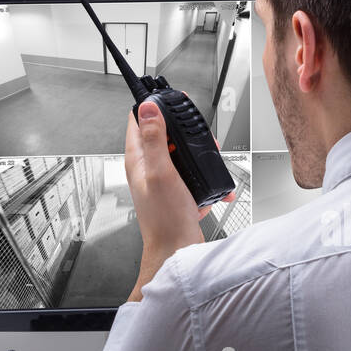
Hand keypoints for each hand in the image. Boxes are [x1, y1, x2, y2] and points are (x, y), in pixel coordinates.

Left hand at [124, 100, 233, 301]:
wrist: (178, 253)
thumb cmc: (165, 219)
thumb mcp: (161, 172)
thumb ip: (154, 138)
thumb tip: (148, 107)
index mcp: (137, 160)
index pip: (138, 121)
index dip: (152, 106)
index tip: (167, 97)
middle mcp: (148, 168)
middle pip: (164, 135)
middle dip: (184, 131)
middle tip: (198, 133)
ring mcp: (163, 181)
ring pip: (181, 154)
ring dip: (198, 154)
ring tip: (210, 159)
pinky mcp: (177, 193)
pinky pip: (193, 176)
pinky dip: (205, 177)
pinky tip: (213, 185)